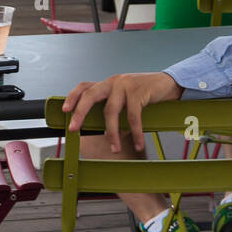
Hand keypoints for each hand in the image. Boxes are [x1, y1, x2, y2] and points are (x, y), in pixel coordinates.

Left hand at [63, 72, 181, 151]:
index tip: (64, 110)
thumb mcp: (125, 97)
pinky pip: (133, 116)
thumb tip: (99, 128)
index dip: (73, 97)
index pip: (85, 86)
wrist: (168, 83)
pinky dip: (135, 132)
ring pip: (111, 110)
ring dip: (111, 133)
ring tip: (115, 149)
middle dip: (80, 112)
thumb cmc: (144, 93)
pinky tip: (138, 143)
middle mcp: (113, 82)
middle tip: (74, 128)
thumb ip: (112, 106)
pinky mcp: (138, 91)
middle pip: (91, 95)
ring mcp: (125, 85)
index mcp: (108, 83)